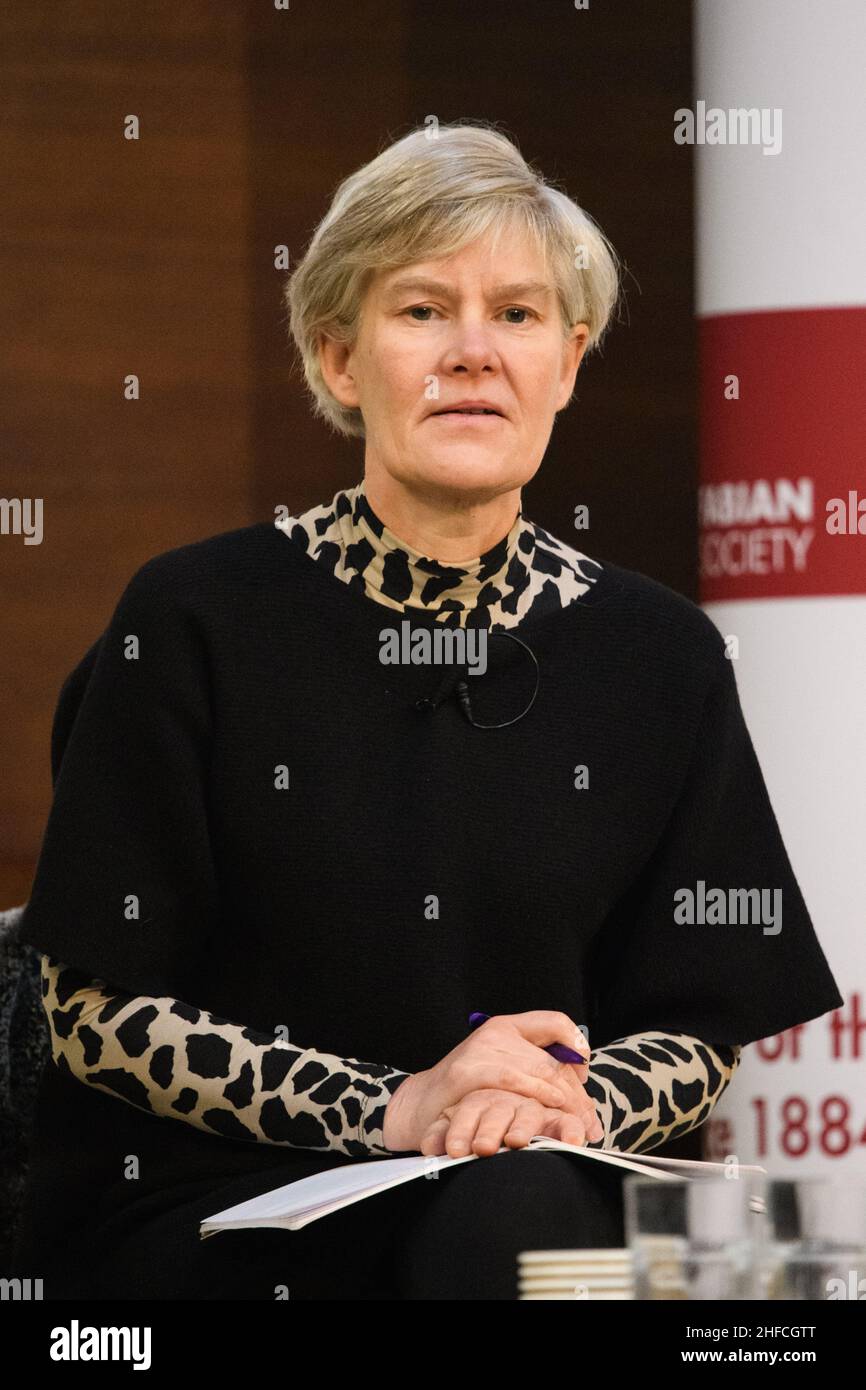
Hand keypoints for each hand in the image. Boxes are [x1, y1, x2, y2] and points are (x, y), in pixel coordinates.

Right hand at [381, 1009, 595, 1152]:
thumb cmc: (468, 1095)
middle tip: (590, 1122)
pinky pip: (513, 1080)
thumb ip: (534, 1071)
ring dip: (563, 1100)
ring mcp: (482, 1047)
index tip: (583, 1074)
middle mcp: (496, 1031)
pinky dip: (536, 1094)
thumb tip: (581, 1087)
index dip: (575, 1045)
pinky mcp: (468, 1069)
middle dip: (576, 1093)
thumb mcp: (503, 1072)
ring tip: (576, 1124)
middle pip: (552, 1057)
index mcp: (507, 1027)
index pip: (554, 1022)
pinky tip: (548, 1109)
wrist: (422, 1105)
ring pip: (539, 1069)